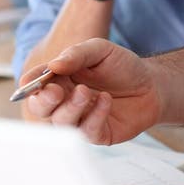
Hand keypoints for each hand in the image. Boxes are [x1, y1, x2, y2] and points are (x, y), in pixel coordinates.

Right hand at [22, 38, 160, 143]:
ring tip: (86, 92)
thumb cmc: (123, 67)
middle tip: (55, 91)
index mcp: (61, 80)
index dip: (30, 84)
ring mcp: (80, 119)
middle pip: (41, 109)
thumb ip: (77, 54)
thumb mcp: (101, 50)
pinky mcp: (97, 134)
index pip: (36, 84)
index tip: (31, 82)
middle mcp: (65, 101)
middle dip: (44, 102)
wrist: (153, 84)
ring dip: (70, 108)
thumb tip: (54, 66)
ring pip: (61, 123)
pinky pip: (87, 132)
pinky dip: (94, 116)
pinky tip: (106, 101)